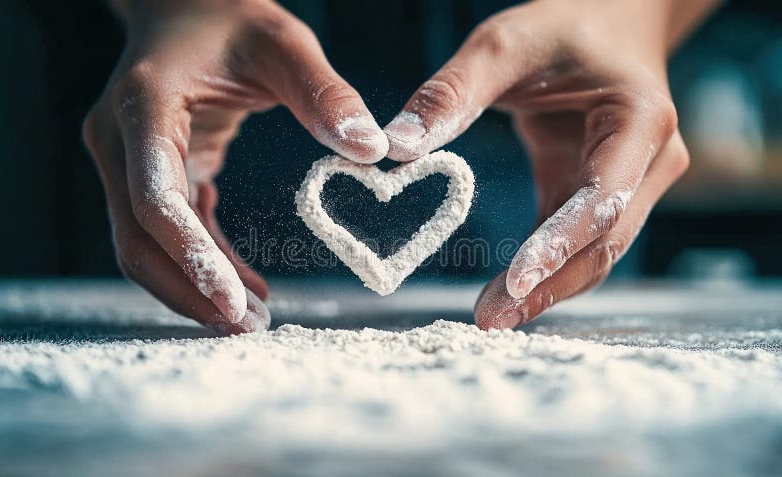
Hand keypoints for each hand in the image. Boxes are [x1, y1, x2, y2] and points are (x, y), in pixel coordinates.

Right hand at [84, 0, 388, 332]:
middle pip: (139, 240)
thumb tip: (372, 149)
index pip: (154, 197)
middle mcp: (119, 140)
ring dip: (192, 289)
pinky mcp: (149, 173)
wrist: (186, 3)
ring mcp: (127, 160)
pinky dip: (204, 264)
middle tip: (250, 329)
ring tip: (252, 321)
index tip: (232, 302)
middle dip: (190, 290)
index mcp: (145, 105)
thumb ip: (324, 94)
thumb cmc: (232, 15)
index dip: (190, 255)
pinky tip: (245, 287)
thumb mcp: (283, 44)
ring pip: (144, 247)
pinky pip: (170, 233)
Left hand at [383, 0, 713, 328]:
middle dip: (548, 283)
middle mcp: (651, 160)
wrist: (608, 21)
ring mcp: (635, 183)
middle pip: (604, 240)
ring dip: (546, 288)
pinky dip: (545, 269)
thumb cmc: (560, 26)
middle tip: (489, 320)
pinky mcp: (606, 193)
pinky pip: (578, 242)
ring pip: (596, 252)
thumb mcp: (502, 45)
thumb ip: (451, 93)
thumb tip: (397, 147)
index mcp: (640, 120)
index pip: (602, 197)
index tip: (515, 281)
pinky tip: (507, 294)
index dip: (559, 243)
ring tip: (491, 318)